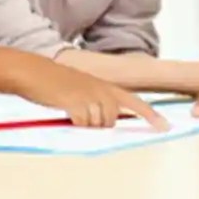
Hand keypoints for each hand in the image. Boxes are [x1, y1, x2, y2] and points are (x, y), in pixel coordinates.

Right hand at [19, 63, 169, 130]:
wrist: (33, 71)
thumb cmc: (54, 81)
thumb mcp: (81, 86)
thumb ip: (97, 101)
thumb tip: (106, 122)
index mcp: (104, 85)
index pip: (135, 101)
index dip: (150, 115)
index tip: (165, 127)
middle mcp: (101, 89)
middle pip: (112, 119)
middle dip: (101, 124)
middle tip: (80, 115)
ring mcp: (90, 95)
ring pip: (99, 123)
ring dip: (86, 123)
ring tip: (71, 111)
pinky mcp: (77, 102)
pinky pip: (84, 123)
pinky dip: (76, 123)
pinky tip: (66, 112)